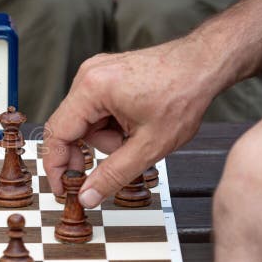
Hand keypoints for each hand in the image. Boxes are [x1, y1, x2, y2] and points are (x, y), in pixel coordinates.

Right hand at [42, 38, 218, 207]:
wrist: (204, 64)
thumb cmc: (184, 95)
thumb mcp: (149, 146)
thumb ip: (113, 175)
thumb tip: (87, 196)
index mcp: (92, 89)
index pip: (57, 134)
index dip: (56, 166)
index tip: (62, 188)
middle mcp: (88, 76)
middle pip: (72, 128)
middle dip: (96, 150)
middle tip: (114, 166)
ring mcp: (95, 73)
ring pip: (87, 122)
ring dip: (109, 137)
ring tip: (138, 136)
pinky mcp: (105, 75)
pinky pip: (96, 110)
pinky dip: (113, 124)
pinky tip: (135, 125)